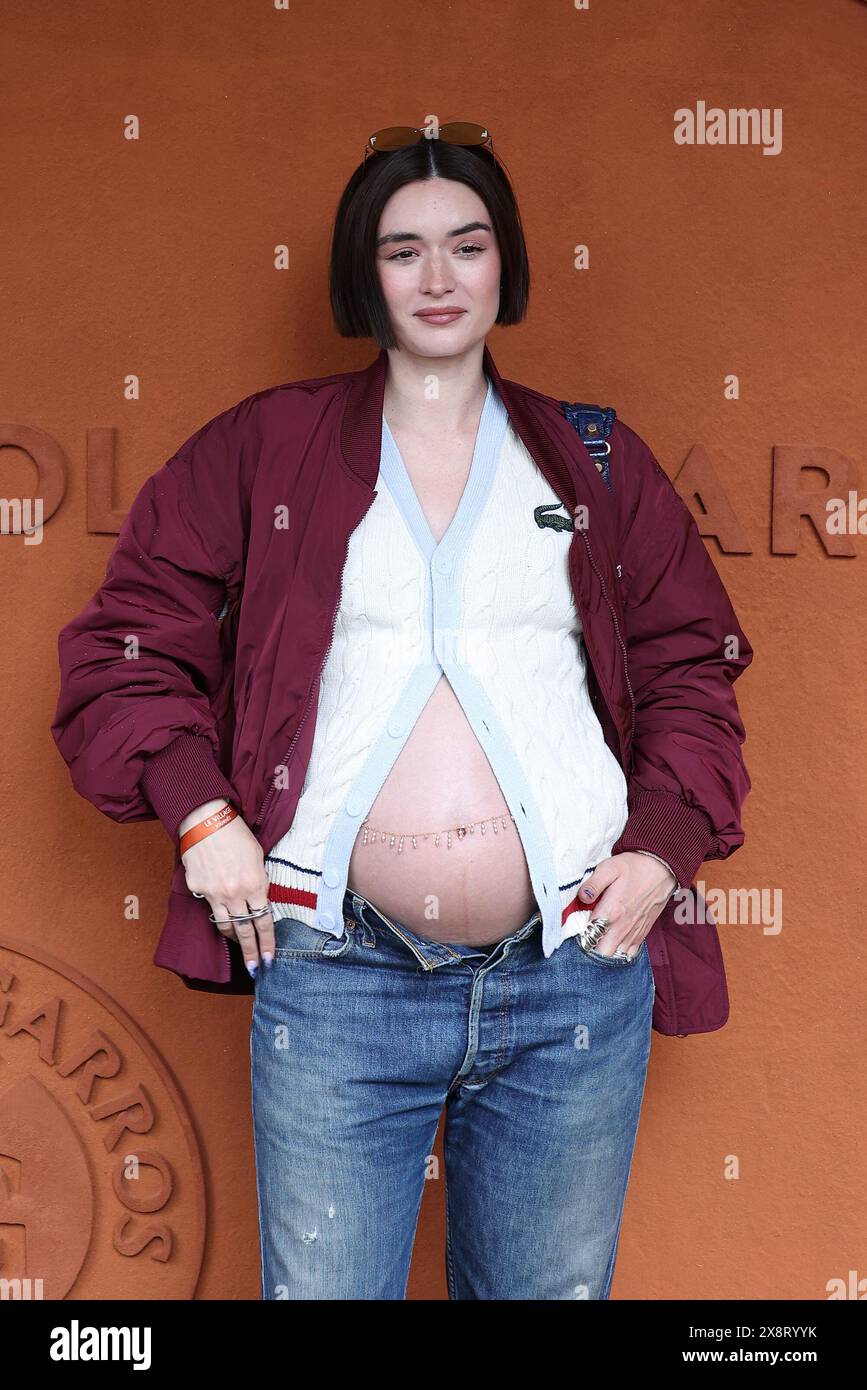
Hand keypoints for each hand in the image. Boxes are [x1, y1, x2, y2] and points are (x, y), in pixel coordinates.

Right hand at [179, 799, 274, 975]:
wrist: (205, 820)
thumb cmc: (236, 834)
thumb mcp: (258, 857)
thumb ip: (259, 881)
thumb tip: (259, 900)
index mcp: (255, 884)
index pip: (264, 921)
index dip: (268, 942)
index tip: (270, 958)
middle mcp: (234, 893)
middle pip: (245, 932)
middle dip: (250, 953)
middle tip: (255, 969)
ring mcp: (214, 893)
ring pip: (225, 925)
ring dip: (234, 938)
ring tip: (240, 946)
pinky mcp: (198, 889)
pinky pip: (210, 908)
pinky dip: (218, 913)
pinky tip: (223, 915)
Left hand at [576, 852, 676, 957]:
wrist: (661, 868)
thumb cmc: (634, 867)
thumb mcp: (609, 868)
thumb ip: (593, 884)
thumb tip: (581, 897)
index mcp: (612, 910)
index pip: (590, 935)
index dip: (580, 936)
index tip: (576, 931)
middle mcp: (623, 925)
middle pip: (603, 952)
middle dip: (592, 949)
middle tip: (586, 938)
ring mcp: (635, 930)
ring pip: (617, 955)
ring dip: (606, 952)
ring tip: (599, 942)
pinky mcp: (644, 931)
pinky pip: (631, 952)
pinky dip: (621, 953)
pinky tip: (614, 944)